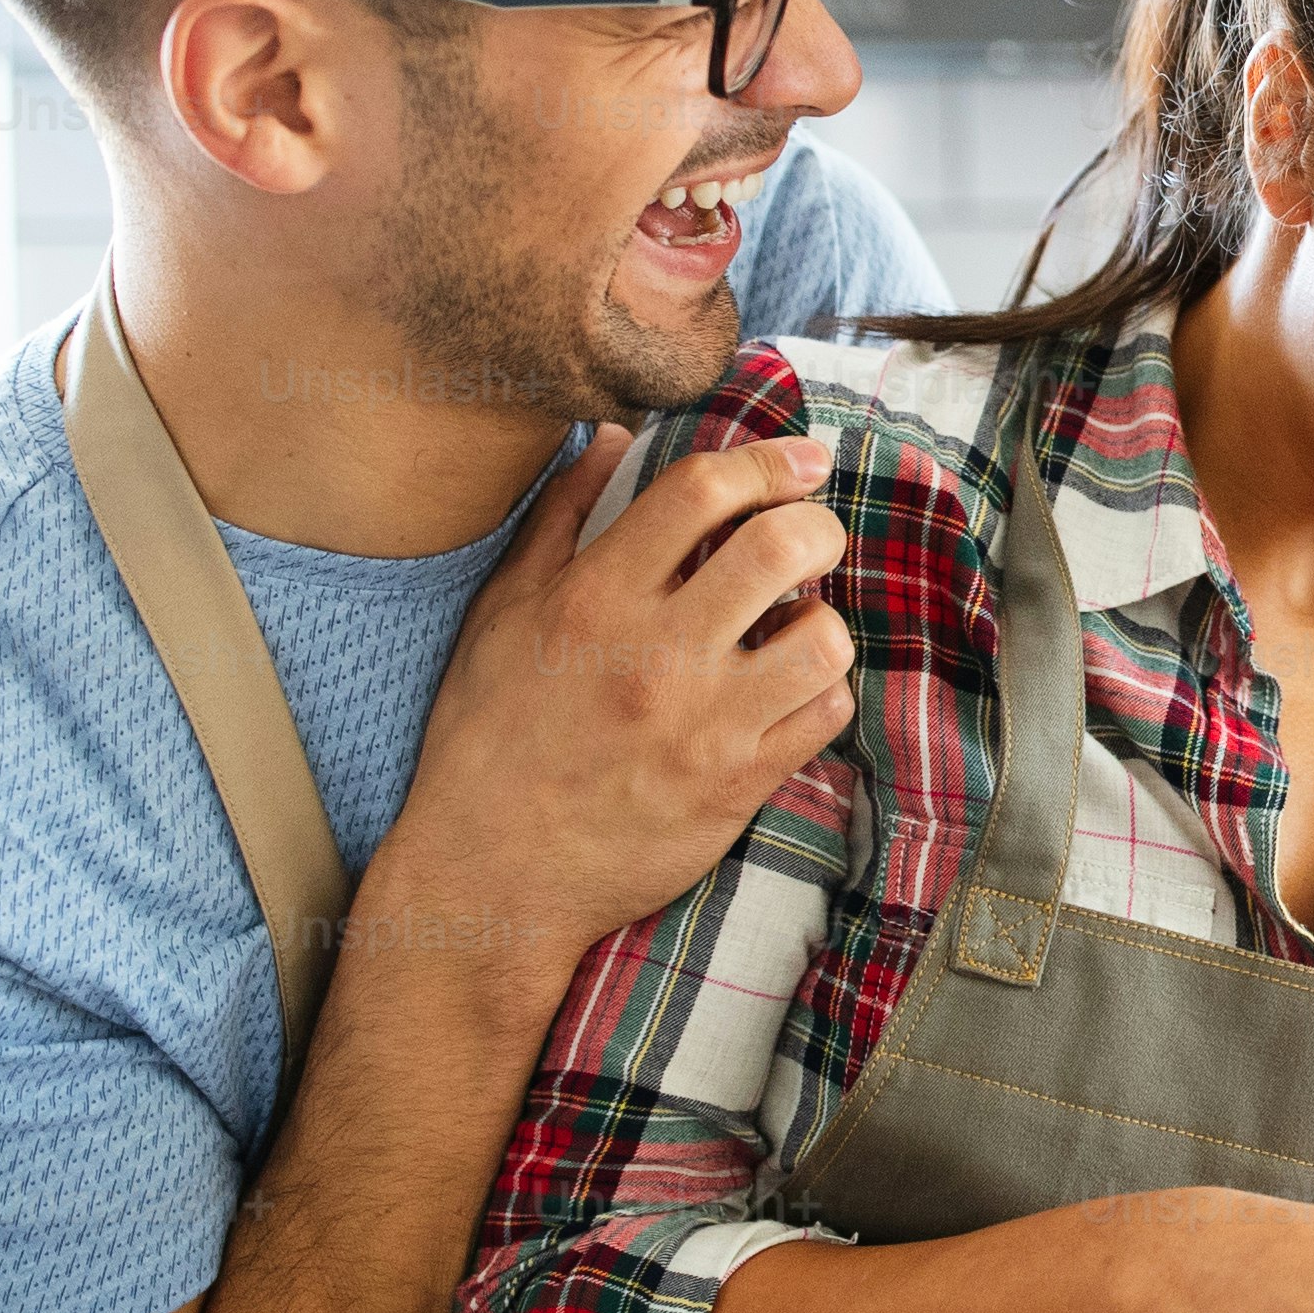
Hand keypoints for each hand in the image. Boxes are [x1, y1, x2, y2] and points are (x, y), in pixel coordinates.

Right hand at [369, 428, 855, 974]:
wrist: (492, 873)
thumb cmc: (489, 736)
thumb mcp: (503, 613)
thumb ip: (561, 518)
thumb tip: (614, 439)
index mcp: (595, 597)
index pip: (702, 492)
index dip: (766, 461)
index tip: (801, 460)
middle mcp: (657, 653)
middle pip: (783, 548)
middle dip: (817, 527)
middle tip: (811, 540)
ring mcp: (705, 723)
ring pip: (825, 636)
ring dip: (822, 620)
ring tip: (793, 628)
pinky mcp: (737, 784)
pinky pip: (825, 714)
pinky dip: (821, 692)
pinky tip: (787, 691)